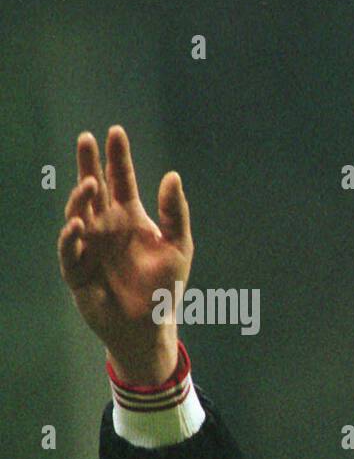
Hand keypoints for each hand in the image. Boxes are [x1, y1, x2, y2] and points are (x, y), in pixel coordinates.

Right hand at [57, 126, 192, 384]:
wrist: (150, 326)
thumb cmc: (164, 287)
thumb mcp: (178, 246)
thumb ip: (175, 213)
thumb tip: (172, 175)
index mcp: (129, 218)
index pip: (121, 180)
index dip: (117, 157)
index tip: (115, 132)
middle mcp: (106, 227)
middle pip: (93, 189)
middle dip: (88, 163)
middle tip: (85, 138)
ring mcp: (89, 246)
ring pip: (78, 214)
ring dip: (82, 197)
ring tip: (91, 182)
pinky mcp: (77, 270)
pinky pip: (70, 250)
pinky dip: (71, 237)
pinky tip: (78, 224)